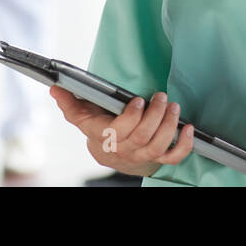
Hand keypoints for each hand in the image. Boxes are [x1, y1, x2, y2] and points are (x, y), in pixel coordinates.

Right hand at [49, 86, 193, 177]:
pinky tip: (189, 128)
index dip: (132, 117)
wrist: (109, 153)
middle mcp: (126, 149)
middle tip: (161, 97)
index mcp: (107, 137)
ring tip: (174, 107)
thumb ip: (69, 102)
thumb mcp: (81, 116)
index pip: (120, 131)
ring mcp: (143, 155)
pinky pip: (173, 157)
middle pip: (143, 137)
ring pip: (158, 147)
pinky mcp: (158, 157)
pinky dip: (184, 145)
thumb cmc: (98, 128)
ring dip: (169, 126)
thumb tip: (55, 87)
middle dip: (155, 116)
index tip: (138, 100)